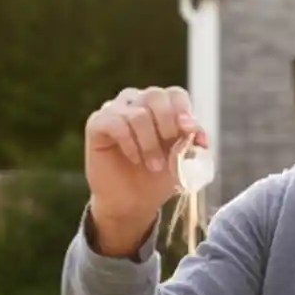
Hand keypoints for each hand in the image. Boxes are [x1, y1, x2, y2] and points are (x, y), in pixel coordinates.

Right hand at [84, 86, 206, 230]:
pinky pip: (116, 123)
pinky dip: (130, 143)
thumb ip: (191, 141)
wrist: (131, 201)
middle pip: (155, 96)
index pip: (175, 94)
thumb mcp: (182, 158)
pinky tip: (134, 158)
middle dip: (168, 124)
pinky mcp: (96, 123)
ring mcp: (114, 109)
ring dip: (150, 143)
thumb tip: (197, 131)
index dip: (184, 111)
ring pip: (138, 113)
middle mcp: (137, 102)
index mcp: (161, 106)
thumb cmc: (158, 176)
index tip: (189, 132)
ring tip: (154, 165)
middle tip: (170, 150)